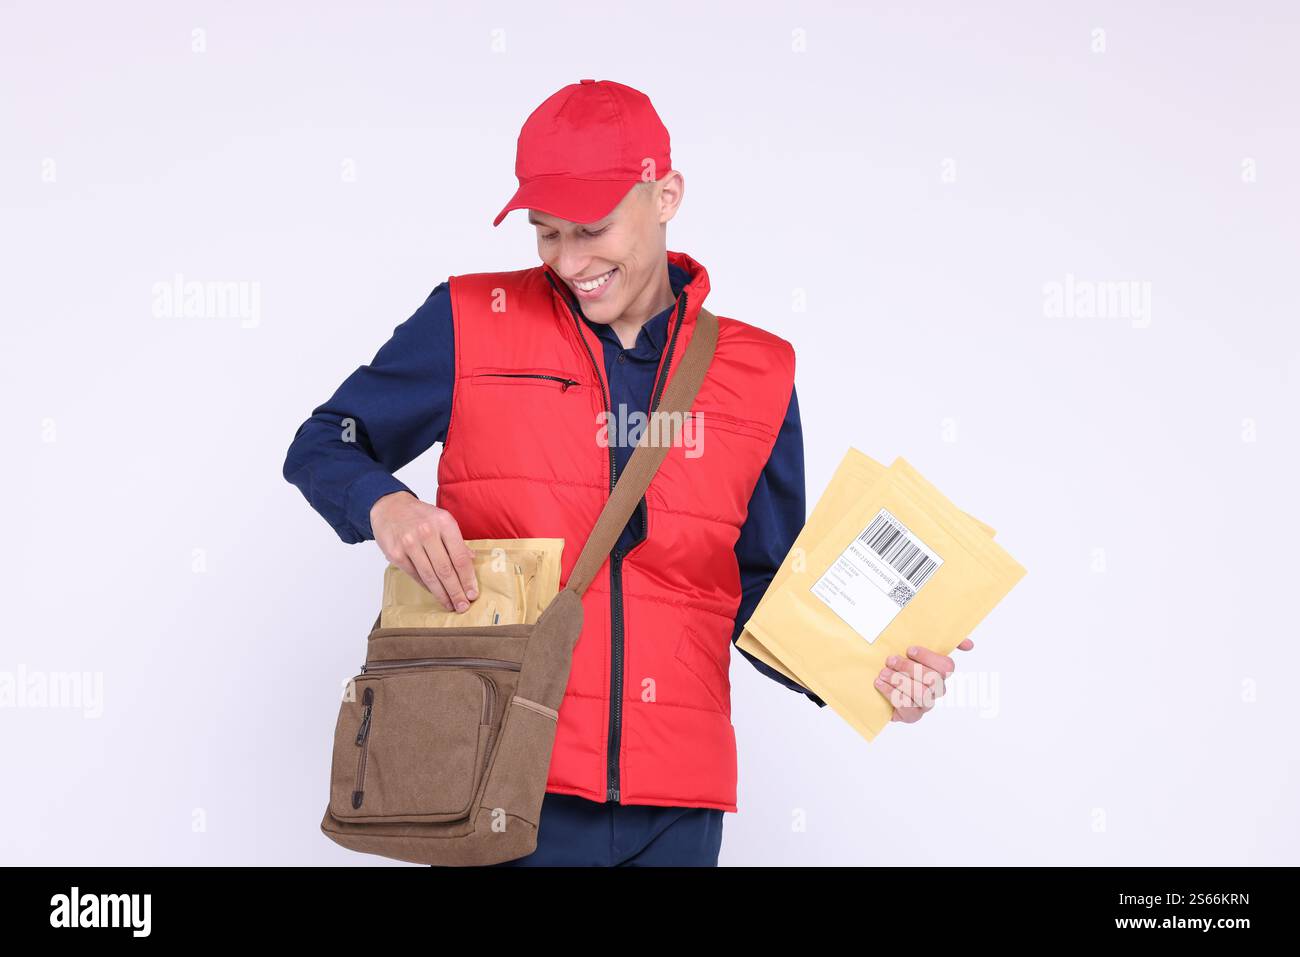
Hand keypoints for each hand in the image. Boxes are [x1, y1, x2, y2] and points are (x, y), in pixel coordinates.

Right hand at [369, 491, 478, 611]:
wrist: (389, 507)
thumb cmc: (420, 516)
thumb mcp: (442, 520)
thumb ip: (456, 541)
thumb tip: (472, 560)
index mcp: (444, 523)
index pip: (460, 557)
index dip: (467, 578)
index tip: (473, 593)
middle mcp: (427, 532)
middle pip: (446, 569)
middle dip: (456, 591)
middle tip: (463, 606)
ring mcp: (410, 543)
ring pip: (430, 575)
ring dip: (442, 594)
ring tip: (450, 605)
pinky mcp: (395, 553)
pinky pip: (415, 575)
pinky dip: (426, 586)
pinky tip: (435, 593)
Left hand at [874, 638, 973, 724]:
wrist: (880, 683)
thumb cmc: (900, 665)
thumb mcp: (916, 649)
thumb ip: (942, 642)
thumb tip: (970, 644)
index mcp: (941, 672)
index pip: (947, 667)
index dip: (928, 657)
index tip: (909, 649)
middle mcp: (937, 689)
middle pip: (932, 680)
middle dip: (909, 668)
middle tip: (890, 660)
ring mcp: (926, 703)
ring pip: (921, 694)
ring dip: (900, 681)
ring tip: (884, 672)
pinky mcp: (912, 715)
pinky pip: (907, 707)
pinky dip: (891, 693)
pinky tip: (880, 683)